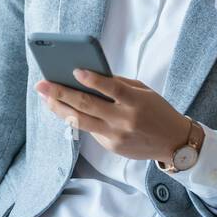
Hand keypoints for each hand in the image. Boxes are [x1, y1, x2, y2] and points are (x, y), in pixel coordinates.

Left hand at [36, 69, 189, 162]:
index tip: (74, 70)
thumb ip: (119, 84)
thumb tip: (88, 76)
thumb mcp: (144, 92)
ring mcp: (116, 136)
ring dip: (58, 108)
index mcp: (136, 101)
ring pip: (80, 121)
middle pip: (87, 105)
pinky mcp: (111, 146)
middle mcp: (124, 120)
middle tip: (42, 84)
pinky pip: (89, 130)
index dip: (92, 79)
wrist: (174, 143)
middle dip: (60, 93)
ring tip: (45, 97)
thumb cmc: (157, 110)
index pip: (111, 88)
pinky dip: (75, 118)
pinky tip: (62, 108)